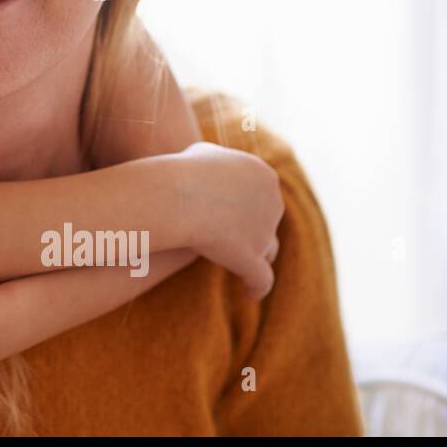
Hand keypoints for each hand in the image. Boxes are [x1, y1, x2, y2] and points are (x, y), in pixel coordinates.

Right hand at [174, 142, 283, 299]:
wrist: (174, 195)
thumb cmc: (180, 171)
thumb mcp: (200, 153)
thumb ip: (215, 159)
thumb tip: (213, 163)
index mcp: (264, 175)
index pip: (263, 194)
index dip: (248, 205)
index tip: (230, 214)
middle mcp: (273, 202)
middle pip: (269, 221)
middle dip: (254, 230)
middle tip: (230, 238)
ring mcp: (265, 231)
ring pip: (268, 250)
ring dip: (256, 256)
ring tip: (241, 266)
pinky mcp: (251, 258)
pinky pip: (262, 279)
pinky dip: (256, 286)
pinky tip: (249, 293)